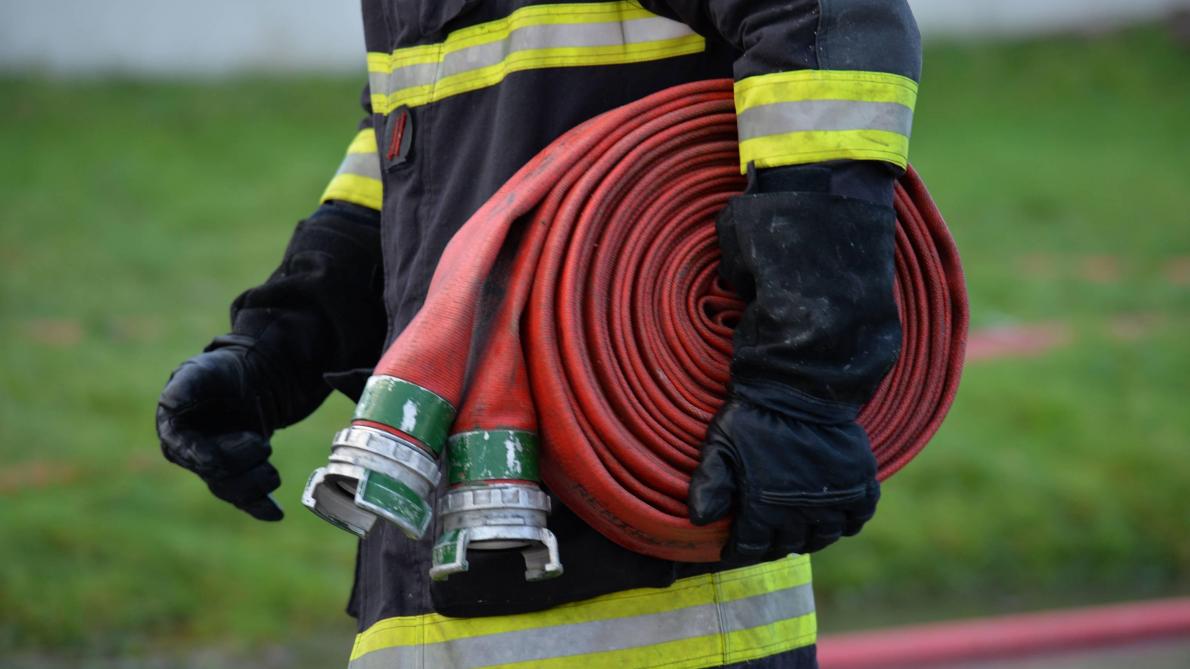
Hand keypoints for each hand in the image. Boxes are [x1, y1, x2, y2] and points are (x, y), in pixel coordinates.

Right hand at [156, 345, 283, 520]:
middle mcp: (189, 453)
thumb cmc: (220, 371)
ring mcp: (212, 465)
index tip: (254, 439)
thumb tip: (172, 404)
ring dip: (256, 483)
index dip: (221, 455)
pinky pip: (243, 498)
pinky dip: (259, 507)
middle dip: (244, 464)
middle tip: (262, 444)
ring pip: (230, 489)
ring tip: (271, 470)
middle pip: (214, 475)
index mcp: (173, 430)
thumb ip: (184, 387)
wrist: (250, 375)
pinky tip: (275, 513)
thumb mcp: (200, 372)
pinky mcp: (236, 473)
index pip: (192, 455)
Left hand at [688, 399, 879, 561]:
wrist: (801, 388)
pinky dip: (847, 523)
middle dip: (773, 545)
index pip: (751, 547)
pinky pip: (857, 520)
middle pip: (787, 546)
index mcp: (762, 508)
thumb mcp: (719, 445)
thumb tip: (700, 521)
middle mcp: (800, 513)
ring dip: (809, 538)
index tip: (735, 548)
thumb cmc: (754, 416)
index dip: (740, 550)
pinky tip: (835, 515)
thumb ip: (709, 484)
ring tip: (799, 529)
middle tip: (766, 536)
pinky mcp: (859, 485)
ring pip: (823, 538)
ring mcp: (833, 501)